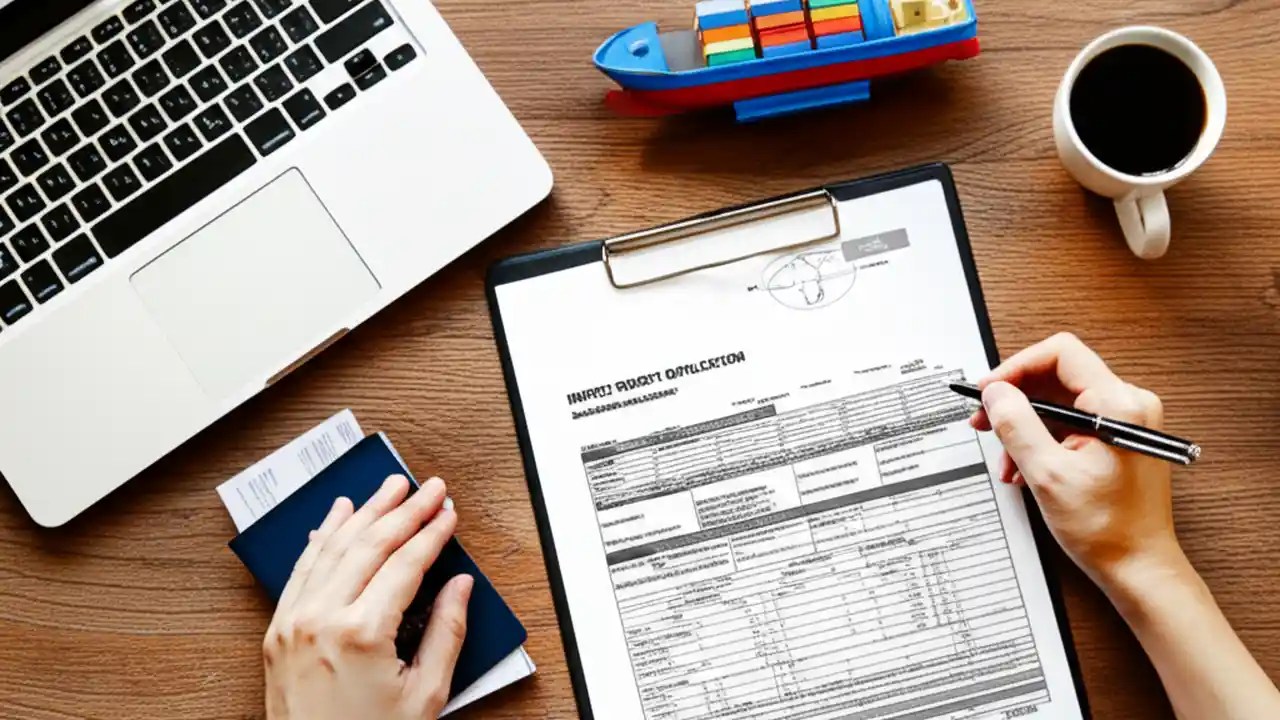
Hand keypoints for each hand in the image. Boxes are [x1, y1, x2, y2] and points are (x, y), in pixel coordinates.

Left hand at [263, 475, 472, 719]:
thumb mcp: (425, 695)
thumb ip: (446, 634)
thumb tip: (460, 588)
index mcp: (362, 633)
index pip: (406, 563)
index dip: (432, 533)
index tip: (448, 513)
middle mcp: (322, 619)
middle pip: (371, 544)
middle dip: (404, 509)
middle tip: (428, 487)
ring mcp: (294, 623)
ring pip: (333, 547)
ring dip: (364, 512)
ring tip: (389, 488)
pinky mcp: (278, 632)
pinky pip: (302, 570)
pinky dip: (322, 538)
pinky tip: (336, 516)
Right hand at [970, 333, 1183, 592]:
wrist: (1138, 566)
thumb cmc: (1107, 529)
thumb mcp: (1047, 473)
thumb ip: (1016, 425)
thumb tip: (995, 392)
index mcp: (1119, 405)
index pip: (1061, 354)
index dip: (1017, 367)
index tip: (990, 390)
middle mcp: (1129, 405)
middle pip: (1057, 377)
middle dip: (1015, 400)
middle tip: (984, 419)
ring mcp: (1126, 421)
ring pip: (1060, 403)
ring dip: (1025, 426)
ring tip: (1006, 458)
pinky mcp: (1119, 438)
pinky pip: (1071, 423)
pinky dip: (1042, 440)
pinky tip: (1025, 467)